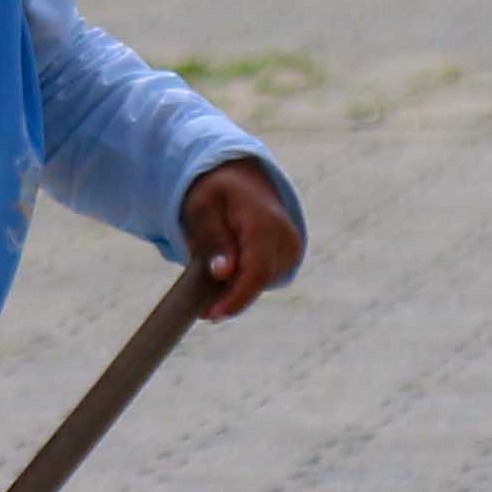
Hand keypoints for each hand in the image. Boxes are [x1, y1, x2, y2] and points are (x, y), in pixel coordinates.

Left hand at [180, 158, 302, 323]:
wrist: (242, 176)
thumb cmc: (216, 191)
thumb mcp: (202, 207)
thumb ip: (212, 239)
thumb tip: (223, 273)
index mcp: (264, 222)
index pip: (257, 271)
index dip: (236, 298)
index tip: (212, 315)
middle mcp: (286, 236)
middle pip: (259, 282)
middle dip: (229, 297)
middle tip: (200, 305)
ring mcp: (291, 247)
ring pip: (261, 283)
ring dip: (234, 288)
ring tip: (210, 271)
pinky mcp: (289, 255)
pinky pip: (264, 278)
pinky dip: (243, 281)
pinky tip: (226, 270)